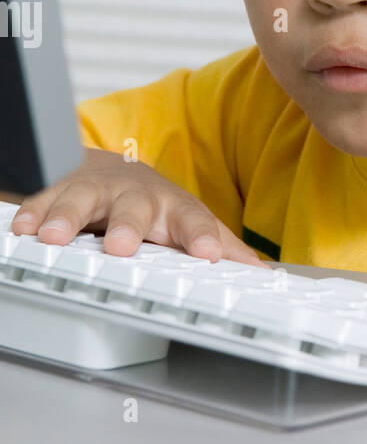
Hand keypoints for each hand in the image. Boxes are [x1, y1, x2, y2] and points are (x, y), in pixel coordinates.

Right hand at [10, 147, 262, 264]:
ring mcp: (98, 190)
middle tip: (120, 246)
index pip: (194, 220)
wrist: (114, 170)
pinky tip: (23, 228)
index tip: (210, 253)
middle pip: (133, 207)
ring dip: (66, 217)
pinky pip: (44, 198)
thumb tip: (265, 273)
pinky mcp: (62, 189)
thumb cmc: (157, 206)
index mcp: (173, 208)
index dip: (202, 235)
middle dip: (126, 225)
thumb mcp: (192, 224)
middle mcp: (135, 196)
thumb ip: (225, 248)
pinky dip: (32, 212)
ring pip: (81, 198)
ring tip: (52, 237)